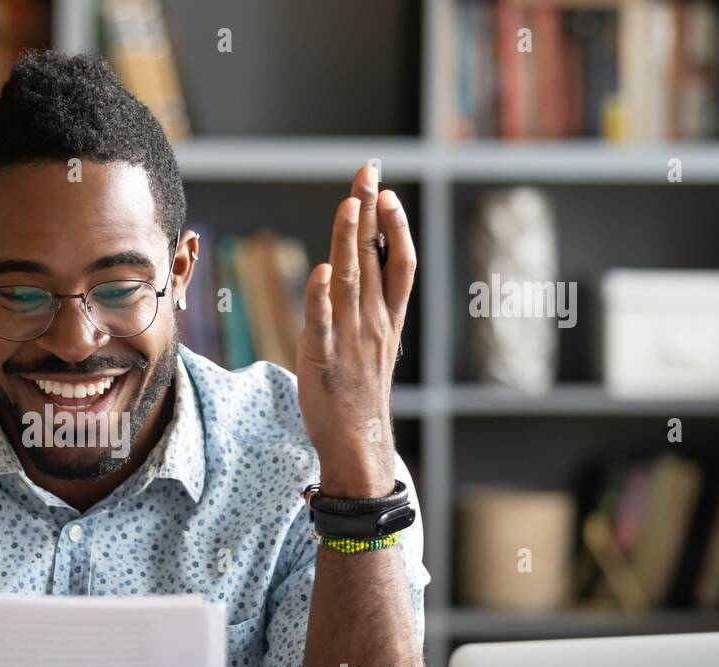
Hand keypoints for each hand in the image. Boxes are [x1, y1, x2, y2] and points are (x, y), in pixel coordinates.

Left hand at [296, 164, 415, 497]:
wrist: (357, 441)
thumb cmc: (359, 391)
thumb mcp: (372, 343)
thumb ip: (365, 305)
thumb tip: (346, 266)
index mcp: (389, 318)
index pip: (398, 261)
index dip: (395, 225)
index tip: (386, 192)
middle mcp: (374, 323)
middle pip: (375, 258)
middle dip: (371, 214)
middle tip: (367, 174)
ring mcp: (350, 340)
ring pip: (351, 282)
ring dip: (349, 242)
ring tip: (348, 205)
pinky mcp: (324, 359)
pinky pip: (322, 324)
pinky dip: (321, 298)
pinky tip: (320, 271)